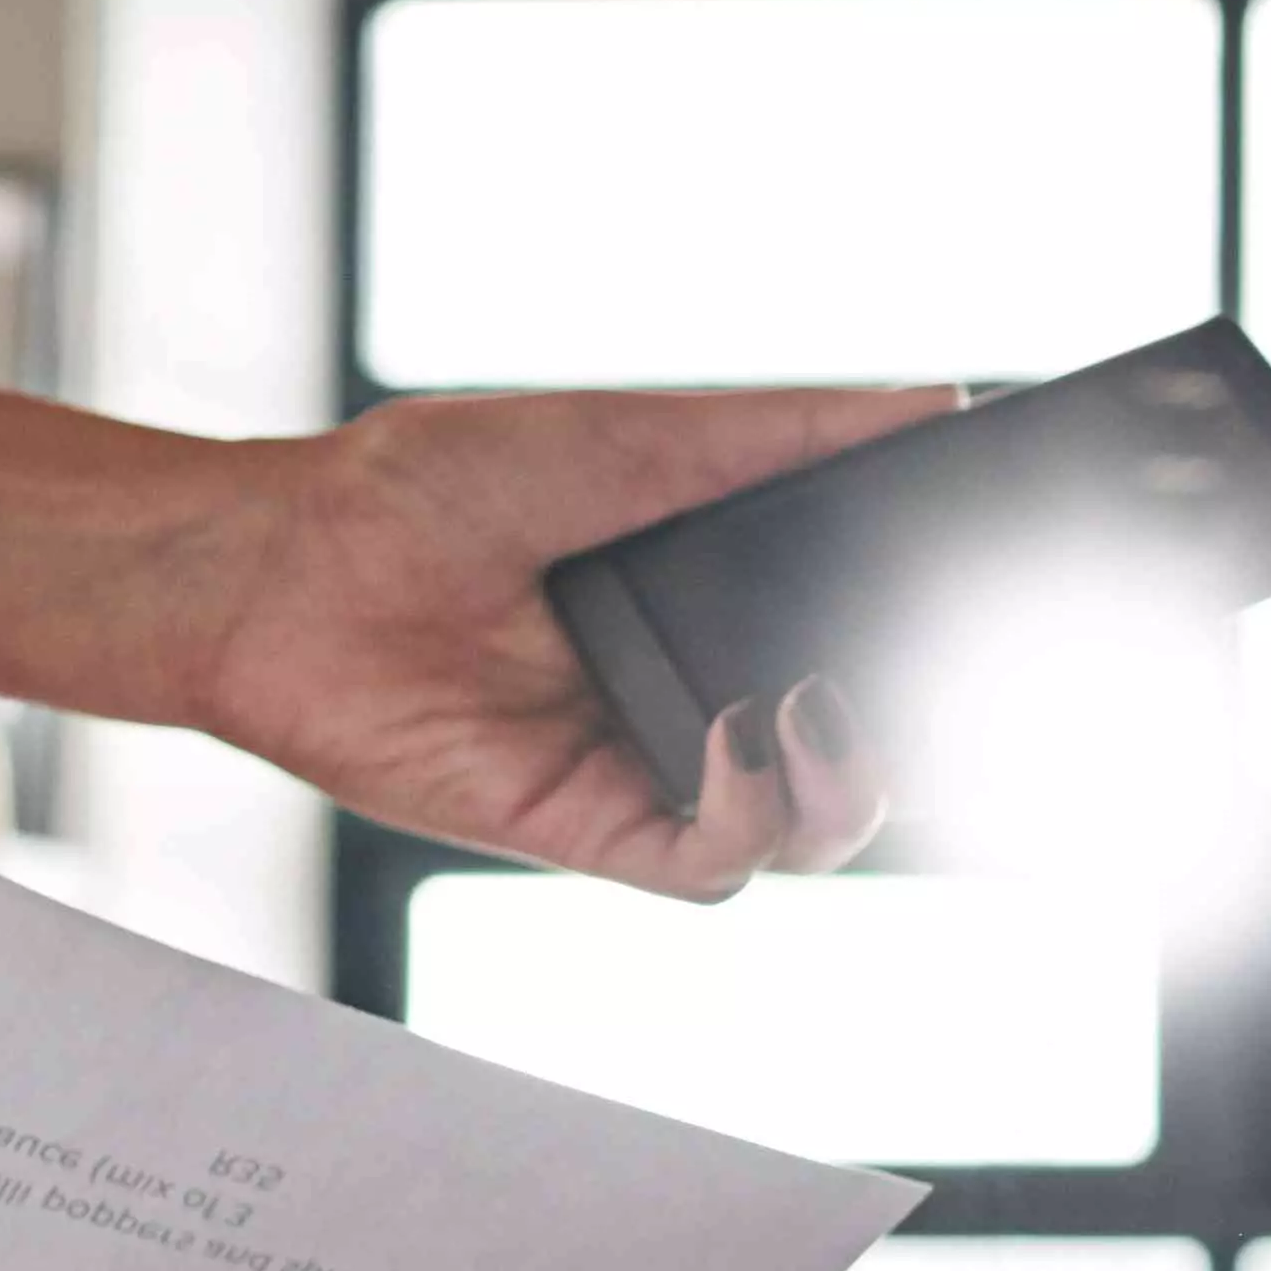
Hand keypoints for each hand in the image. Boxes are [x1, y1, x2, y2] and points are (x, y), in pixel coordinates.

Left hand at [144, 383, 951, 895]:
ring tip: (820, 706)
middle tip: (925, 672)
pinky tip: (734, 733)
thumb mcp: (640, 431)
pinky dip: (748, 811)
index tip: (986, 608)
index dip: (935, 649)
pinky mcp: (590, 830)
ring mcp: (648, 768)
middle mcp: (695, 694)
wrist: (284, 561)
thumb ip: (789, 429)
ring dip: (847, 785)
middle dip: (912, 732)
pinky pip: (716, 867)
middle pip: (858, 754)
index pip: (867, 646)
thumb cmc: (431, 483)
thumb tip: (938, 403)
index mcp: (719, 602)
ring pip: (808, 831)